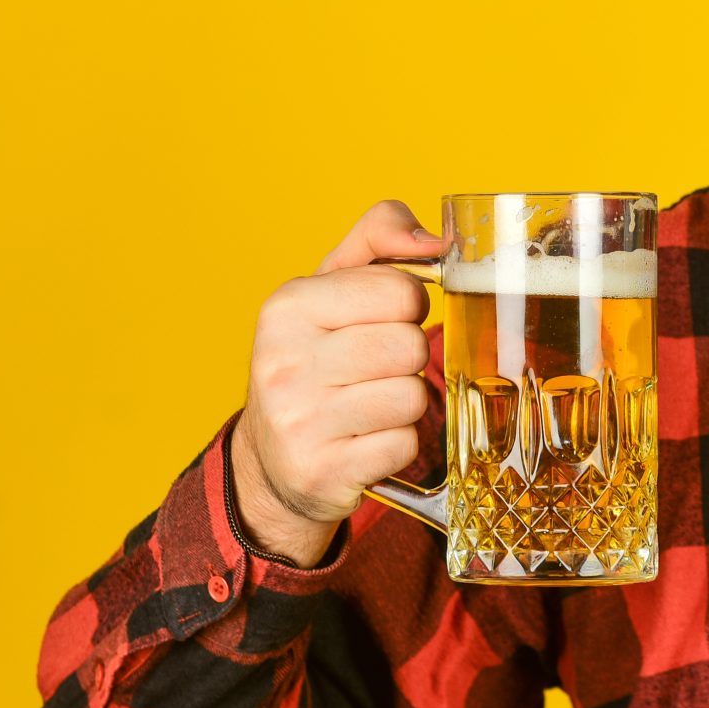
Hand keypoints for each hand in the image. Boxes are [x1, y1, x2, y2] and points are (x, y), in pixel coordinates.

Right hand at [230, 201, 441, 565]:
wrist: (272, 460)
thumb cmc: (316, 357)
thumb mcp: (331, 286)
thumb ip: (379, 236)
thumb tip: (436, 241)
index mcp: (288, 306)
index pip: (401, 290)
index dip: (408, 306)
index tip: (382, 321)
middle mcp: (284, 361)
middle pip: (410, 346)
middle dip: (408, 357)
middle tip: (376, 369)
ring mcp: (299, 421)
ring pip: (412, 397)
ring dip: (405, 403)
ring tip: (369, 404)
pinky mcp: (322, 471)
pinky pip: (404, 445)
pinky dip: (397, 444)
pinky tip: (364, 439)